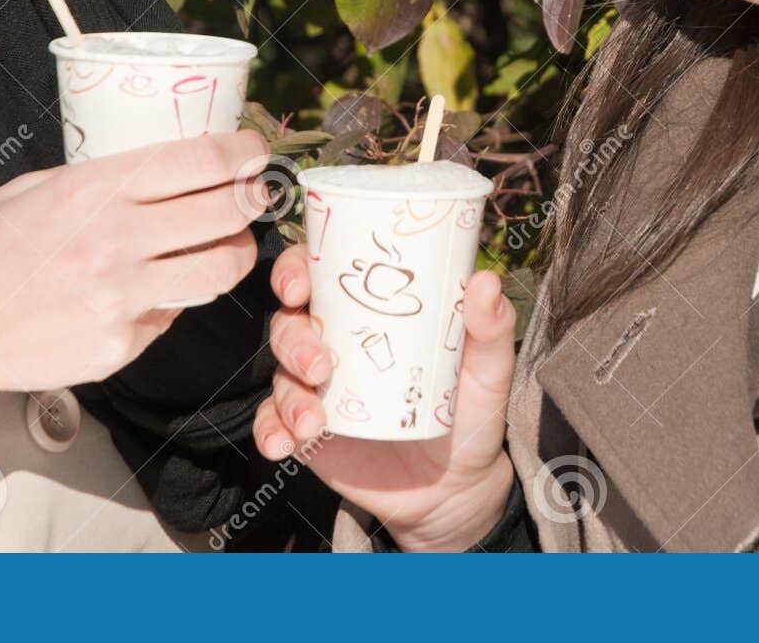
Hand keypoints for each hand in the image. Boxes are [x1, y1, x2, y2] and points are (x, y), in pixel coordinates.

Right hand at [0, 131, 271, 400]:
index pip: (201, 163)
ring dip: (234, 254)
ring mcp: (123, 298)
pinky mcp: (121, 345)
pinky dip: (170, 302)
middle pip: (227, 214)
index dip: (243, 153)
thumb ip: (99, 182)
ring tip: (225, 244)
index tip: (253, 151)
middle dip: (254, 200)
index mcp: (96, 190)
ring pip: (219, 271)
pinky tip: (143, 292)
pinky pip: (170, 316)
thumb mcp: (35, 189)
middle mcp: (118, 241)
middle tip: (256, 195)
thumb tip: (160, 174)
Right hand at [252, 243, 517, 551]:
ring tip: (313, 421)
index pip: (319, 275)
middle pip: (290, 323)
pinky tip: (281, 445)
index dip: (295, 270)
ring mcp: (317, 389)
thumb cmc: (469, 411)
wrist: (454, 487)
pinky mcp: (307, 433)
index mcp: (369, 315)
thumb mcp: (487, 369)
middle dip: (293, 339)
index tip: (298, 285)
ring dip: (288, 394)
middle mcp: (334, 344)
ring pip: (280, 374)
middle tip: (320, 365)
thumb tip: (486, 282)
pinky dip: (268, 431)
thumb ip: (490, 328)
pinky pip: (271, 424)